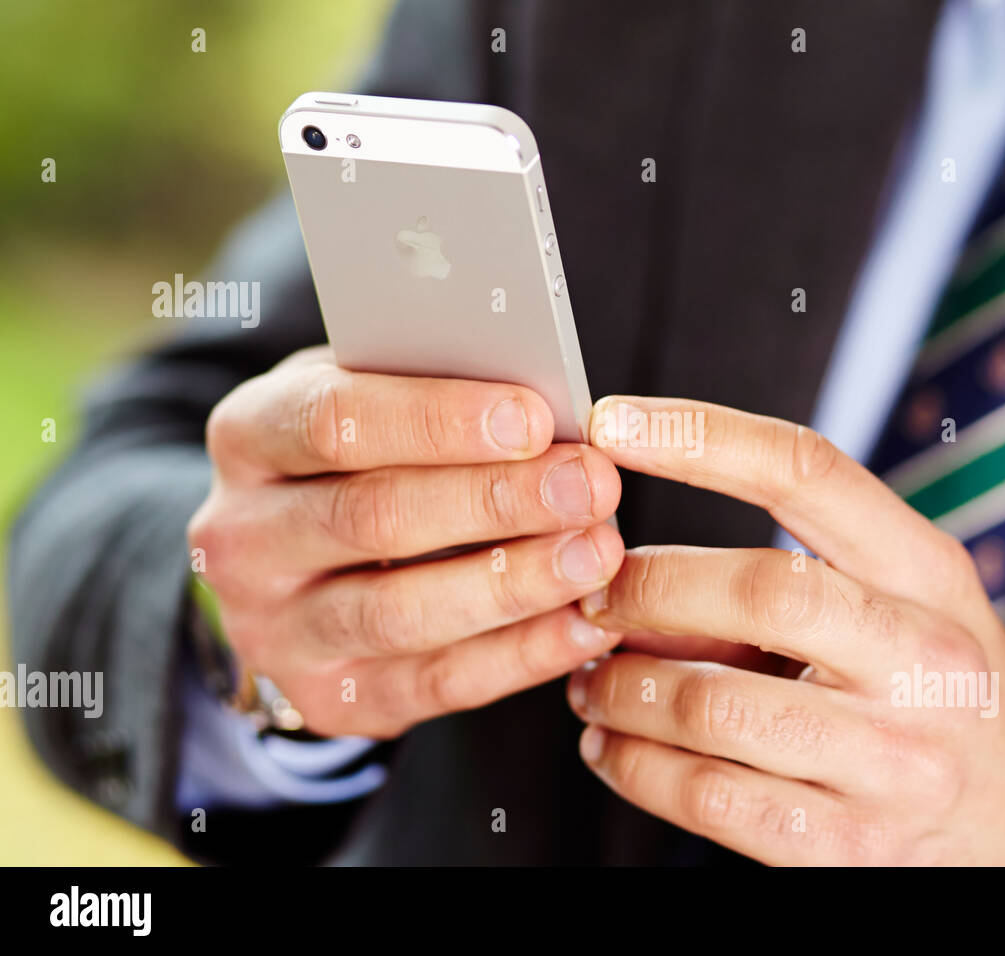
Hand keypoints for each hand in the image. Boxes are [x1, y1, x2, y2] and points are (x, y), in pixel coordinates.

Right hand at [187, 346, 624, 736]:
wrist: (296, 564)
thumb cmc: (365, 454)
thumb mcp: (374, 398)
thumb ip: (435, 392)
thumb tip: (550, 407)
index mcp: (249, 437)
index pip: (332, 420)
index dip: (437, 421)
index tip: (533, 419)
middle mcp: (243, 539)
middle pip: (374, 517)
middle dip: (496, 501)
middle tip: (591, 485)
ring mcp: (276, 630)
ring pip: (401, 613)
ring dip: (515, 584)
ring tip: (598, 554)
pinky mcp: (329, 699)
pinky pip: (437, 683)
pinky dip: (523, 656)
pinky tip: (587, 624)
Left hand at [566, 396, 1004, 864]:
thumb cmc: (935, 697)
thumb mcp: (893, 613)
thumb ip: (774, 590)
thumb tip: (624, 584)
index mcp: (929, 571)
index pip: (809, 472)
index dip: (701, 436)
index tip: (612, 420)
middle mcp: (924, 657)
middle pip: (757, 589)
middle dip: (645, 588)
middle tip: (592, 595)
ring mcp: (895, 760)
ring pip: (713, 705)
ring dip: (621, 688)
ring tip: (589, 681)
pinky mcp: (853, 847)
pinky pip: (710, 798)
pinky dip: (634, 767)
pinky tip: (612, 750)